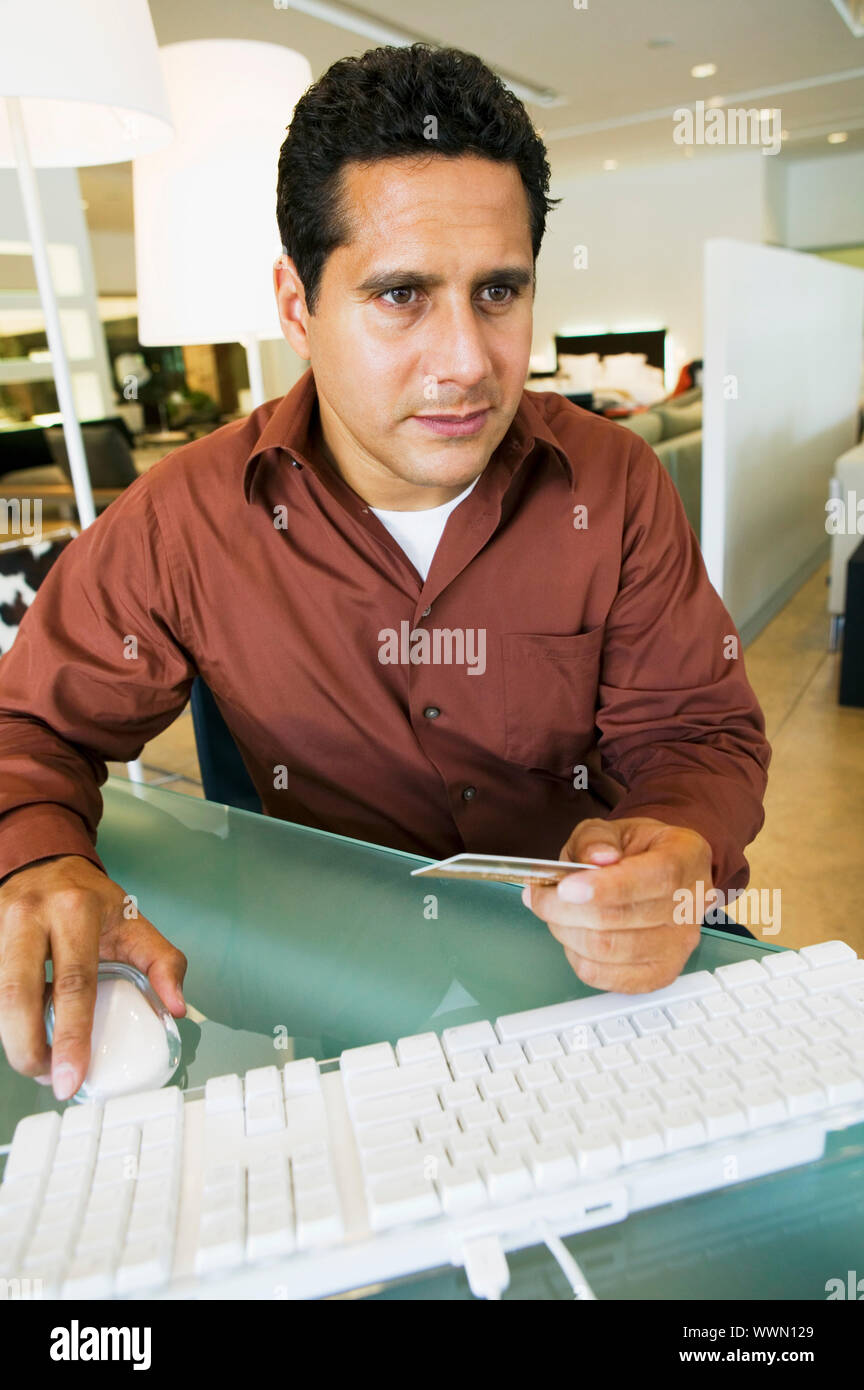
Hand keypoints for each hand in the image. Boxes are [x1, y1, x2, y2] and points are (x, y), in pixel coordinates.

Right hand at [0, 855, 186, 1100]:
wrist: (46, 863)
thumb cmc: (90, 901)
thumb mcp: (134, 923)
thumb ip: (163, 963)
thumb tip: (177, 1008)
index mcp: (75, 911)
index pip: (74, 983)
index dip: (73, 1036)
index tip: (72, 1077)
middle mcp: (30, 916)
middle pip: (18, 994)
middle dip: (28, 1049)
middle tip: (47, 1080)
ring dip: (14, 1039)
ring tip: (40, 1064)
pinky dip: (6, 1017)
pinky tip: (25, 1031)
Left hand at [522, 818, 711, 992]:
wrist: (660, 875)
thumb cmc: (638, 851)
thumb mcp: (613, 829)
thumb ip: (597, 838)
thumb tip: (595, 857)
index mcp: (686, 859)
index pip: (655, 879)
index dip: (606, 887)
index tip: (565, 888)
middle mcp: (689, 906)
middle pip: (619, 920)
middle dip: (563, 909)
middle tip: (539, 895)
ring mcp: (678, 946)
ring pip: (606, 951)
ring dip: (565, 931)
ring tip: (554, 911)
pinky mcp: (658, 974)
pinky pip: (604, 976)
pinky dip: (575, 956)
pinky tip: (573, 934)